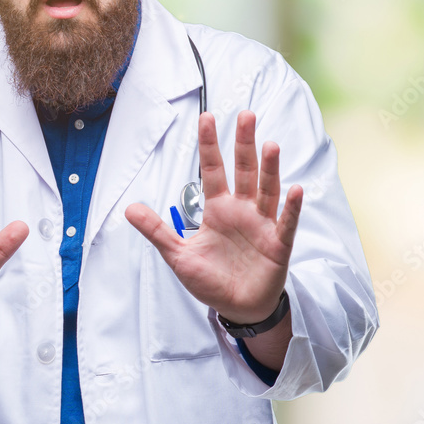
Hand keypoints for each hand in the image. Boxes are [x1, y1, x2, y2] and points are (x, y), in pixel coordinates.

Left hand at [126, 110, 302, 324]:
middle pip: (244, 170)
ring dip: (269, 169)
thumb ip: (157, 231)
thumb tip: (129, 208)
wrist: (238, 308)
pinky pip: (286, 223)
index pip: (212, 170)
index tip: (207, 117)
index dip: (209, 144)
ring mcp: (262, 224)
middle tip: (246, 115)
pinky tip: (295, 190)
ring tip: (270, 145)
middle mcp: (242, 210)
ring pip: (266, 190)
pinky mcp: (278, 244)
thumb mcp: (179, 256)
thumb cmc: (212, 279)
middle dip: (244, 144)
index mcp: (218, 209)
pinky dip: (291, 208)